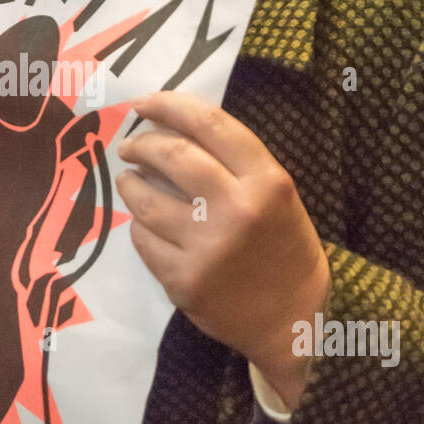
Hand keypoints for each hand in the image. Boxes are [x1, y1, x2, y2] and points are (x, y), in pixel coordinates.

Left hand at [116, 92, 328, 410]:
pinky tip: (146, 225)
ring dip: (130, 184)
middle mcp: (238, 210)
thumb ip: (234, 164)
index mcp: (268, 181)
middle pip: (172, 156)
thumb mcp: (278, 196)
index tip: (144, 102)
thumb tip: (171, 128)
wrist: (294, 321)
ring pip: (147, 199)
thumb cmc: (284, 249)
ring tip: (129, 181)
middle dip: (141, 143)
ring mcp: (208, 247)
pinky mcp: (184, 280)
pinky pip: (144, 240)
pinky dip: (139, 227)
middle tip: (130, 145)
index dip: (169, 105)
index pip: (209, 124)